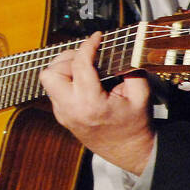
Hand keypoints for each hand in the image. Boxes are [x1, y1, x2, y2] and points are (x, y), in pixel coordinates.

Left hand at [39, 31, 154, 174]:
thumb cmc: (135, 126)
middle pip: (51, 72)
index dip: (87, 46)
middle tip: (87, 58)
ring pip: (48, 80)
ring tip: (84, 69)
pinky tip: (83, 81)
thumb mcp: (141, 96)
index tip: (96, 37)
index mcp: (90, 104)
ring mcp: (62, 113)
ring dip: (64, 69)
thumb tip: (122, 50)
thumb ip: (132, 70)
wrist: (129, 152)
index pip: (79, 65)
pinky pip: (54, 89)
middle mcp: (70, 109)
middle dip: (67, 59)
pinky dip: (65, 80)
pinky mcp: (61, 115)